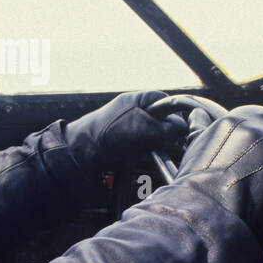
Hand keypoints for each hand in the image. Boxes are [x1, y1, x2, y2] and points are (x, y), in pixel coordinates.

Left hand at [64, 91, 185, 177]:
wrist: (78, 157)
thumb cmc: (105, 134)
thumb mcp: (142, 127)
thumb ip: (167, 127)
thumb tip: (183, 127)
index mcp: (137, 101)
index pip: (166, 102)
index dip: (176, 115)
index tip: (184, 128)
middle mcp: (133, 114)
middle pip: (162, 124)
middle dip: (165, 137)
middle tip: (168, 145)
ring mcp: (128, 132)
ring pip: (153, 141)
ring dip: (153, 151)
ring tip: (147, 154)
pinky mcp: (123, 149)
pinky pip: (141, 154)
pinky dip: (141, 159)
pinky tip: (135, 162)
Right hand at [173, 105, 262, 240]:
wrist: (208, 208)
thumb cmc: (198, 182)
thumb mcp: (195, 146)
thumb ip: (202, 126)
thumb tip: (198, 114)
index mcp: (236, 118)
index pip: (260, 115)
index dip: (259, 132)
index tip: (255, 147)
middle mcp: (258, 126)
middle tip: (259, 170)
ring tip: (262, 185)